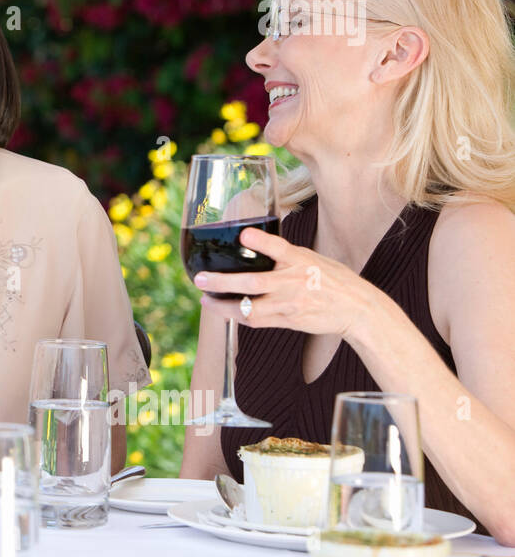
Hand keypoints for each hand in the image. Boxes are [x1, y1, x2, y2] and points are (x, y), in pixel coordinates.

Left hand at [194, 226, 379, 337]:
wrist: (356, 309)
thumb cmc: (332, 279)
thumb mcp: (312, 257)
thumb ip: (284, 253)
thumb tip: (250, 240)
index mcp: (301, 260)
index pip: (280, 247)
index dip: (261, 241)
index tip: (244, 235)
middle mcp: (294, 281)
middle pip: (254, 282)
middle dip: (223, 282)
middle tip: (200, 279)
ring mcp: (290, 304)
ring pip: (250, 308)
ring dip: (223, 306)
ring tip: (205, 299)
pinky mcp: (289, 320)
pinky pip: (257, 321)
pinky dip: (238, 316)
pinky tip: (223, 310)